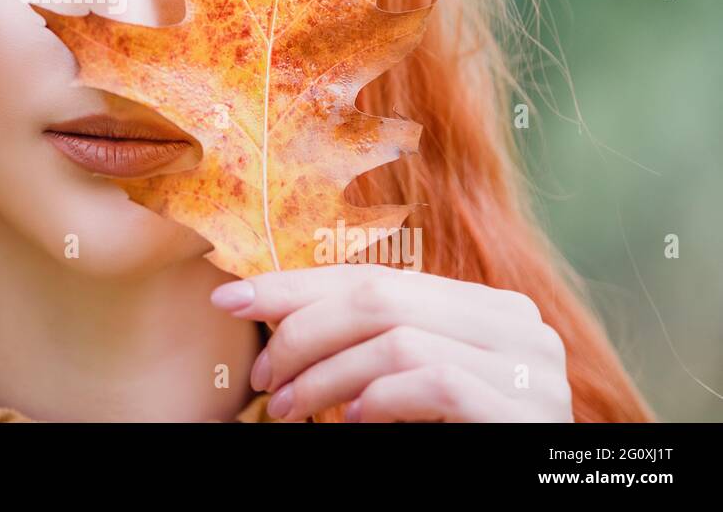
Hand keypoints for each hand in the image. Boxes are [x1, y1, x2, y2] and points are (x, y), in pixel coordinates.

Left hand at [210, 264, 573, 421]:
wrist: (535, 497)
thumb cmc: (461, 438)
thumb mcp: (413, 383)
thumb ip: (372, 345)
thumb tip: (273, 315)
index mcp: (486, 306)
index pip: (376, 278)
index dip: (296, 285)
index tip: (231, 299)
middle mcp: (516, 323)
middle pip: (380, 298)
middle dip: (302, 331)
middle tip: (262, 377)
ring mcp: (530, 366)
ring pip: (397, 339)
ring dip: (325, 376)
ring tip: (289, 410)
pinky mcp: (528, 412)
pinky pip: (434, 384)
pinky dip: (378, 400)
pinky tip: (349, 423)